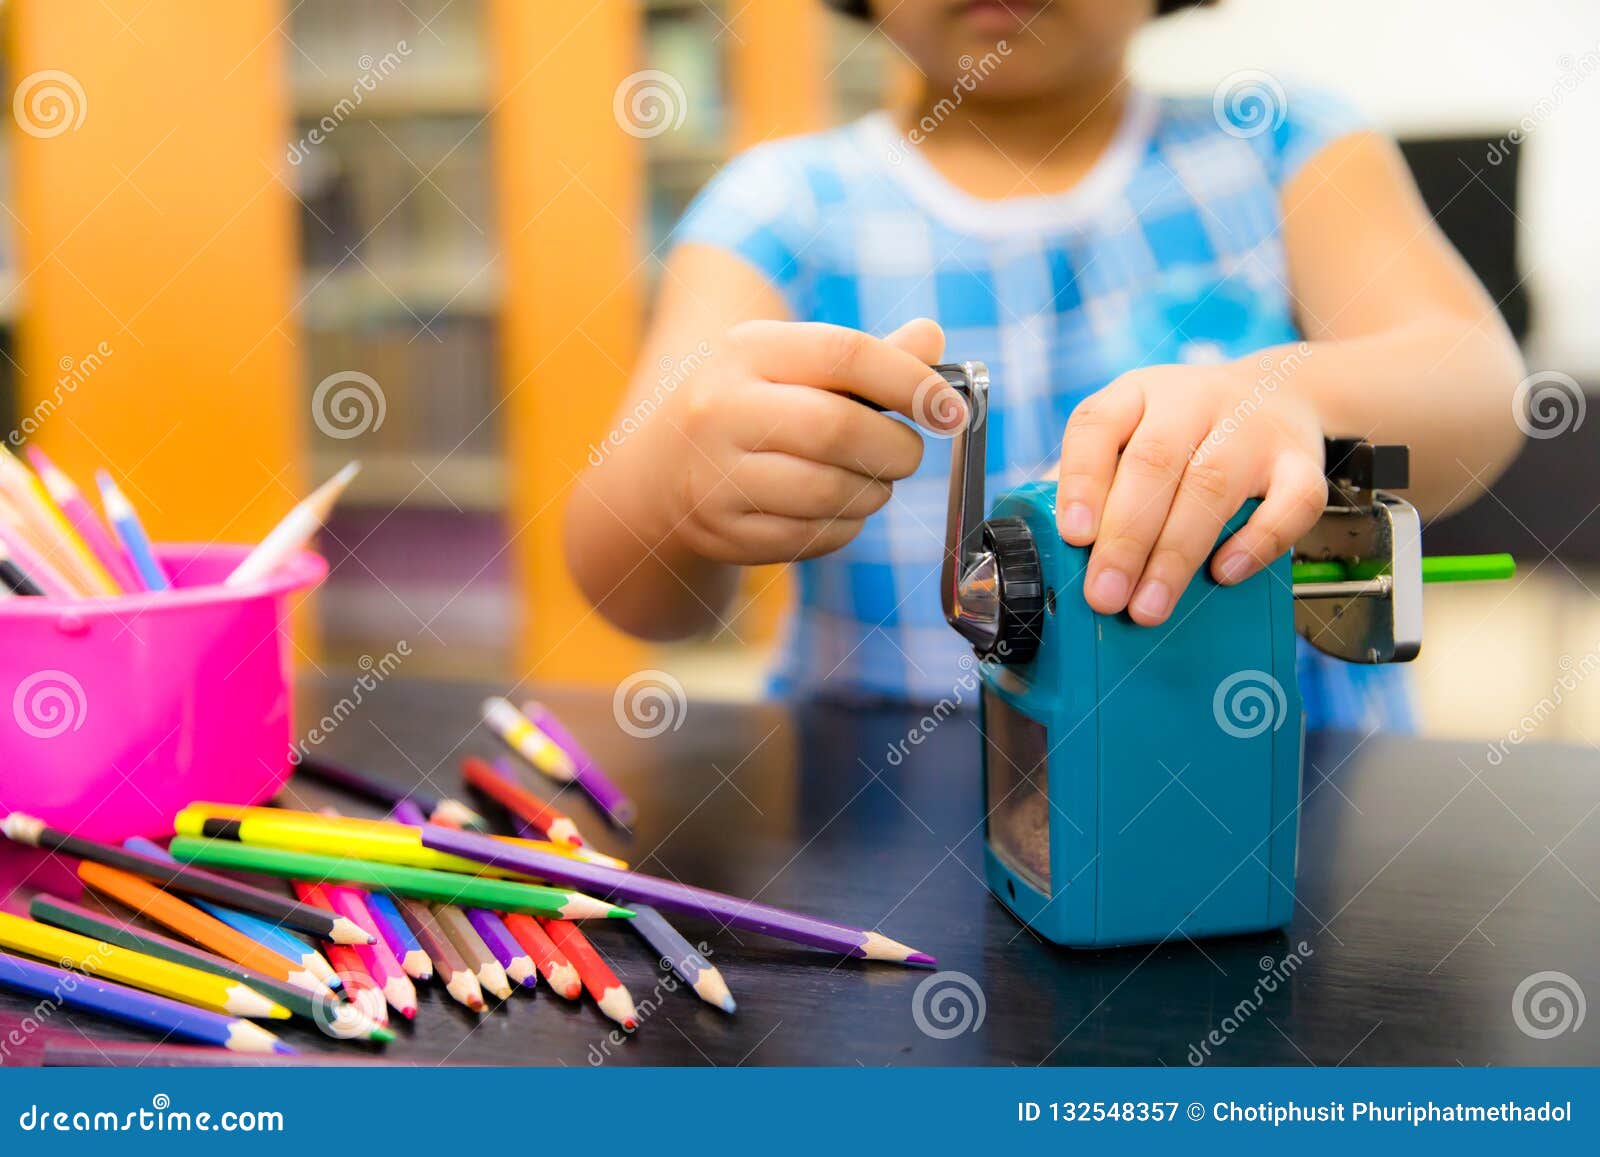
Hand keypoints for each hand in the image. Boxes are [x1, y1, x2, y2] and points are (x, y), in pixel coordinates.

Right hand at [660, 318, 963, 564]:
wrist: (658, 474)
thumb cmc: (749, 408)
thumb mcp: (792, 366)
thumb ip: (866, 357)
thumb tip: (932, 340)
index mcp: (746, 350)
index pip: (844, 353)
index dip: (911, 382)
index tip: (950, 410)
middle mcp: (720, 408)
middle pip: (838, 429)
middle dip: (895, 448)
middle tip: (907, 453)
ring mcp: (714, 475)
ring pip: (828, 492)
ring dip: (873, 492)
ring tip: (870, 480)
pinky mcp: (721, 531)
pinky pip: (813, 536)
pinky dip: (845, 526)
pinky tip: (836, 509)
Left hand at [1054, 359, 1326, 625]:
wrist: (1281, 390)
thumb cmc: (1187, 430)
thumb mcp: (1132, 432)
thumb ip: (1096, 479)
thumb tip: (1055, 548)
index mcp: (1137, 394)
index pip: (1098, 424)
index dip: (1082, 481)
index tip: (1074, 536)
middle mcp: (1193, 400)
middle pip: (1154, 463)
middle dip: (1125, 537)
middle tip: (1105, 594)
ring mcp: (1252, 427)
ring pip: (1213, 484)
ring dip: (1176, 553)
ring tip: (1149, 605)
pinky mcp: (1301, 460)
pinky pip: (1291, 501)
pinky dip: (1258, 541)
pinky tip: (1224, 573)